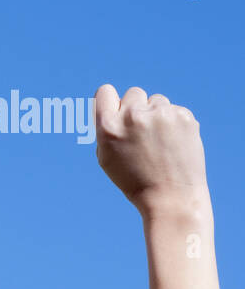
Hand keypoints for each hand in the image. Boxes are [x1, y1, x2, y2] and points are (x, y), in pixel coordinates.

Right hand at [94, 84, 208, 217]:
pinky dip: (174, 122)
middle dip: (136, 108)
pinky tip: (174, 143)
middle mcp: (133, 116)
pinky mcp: (183, 116)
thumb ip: (106, 128)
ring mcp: (160, 115)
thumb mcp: (106, 156)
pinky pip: (175, 110)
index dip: (111, 101)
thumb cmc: (134, 179)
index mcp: (109, 127)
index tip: (116, 110)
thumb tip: (113, 105)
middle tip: (142, 132)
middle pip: (133, 93)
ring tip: (160, 141)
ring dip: (156, 115)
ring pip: (156, 101)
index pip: (105, 91)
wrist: (170, 196)